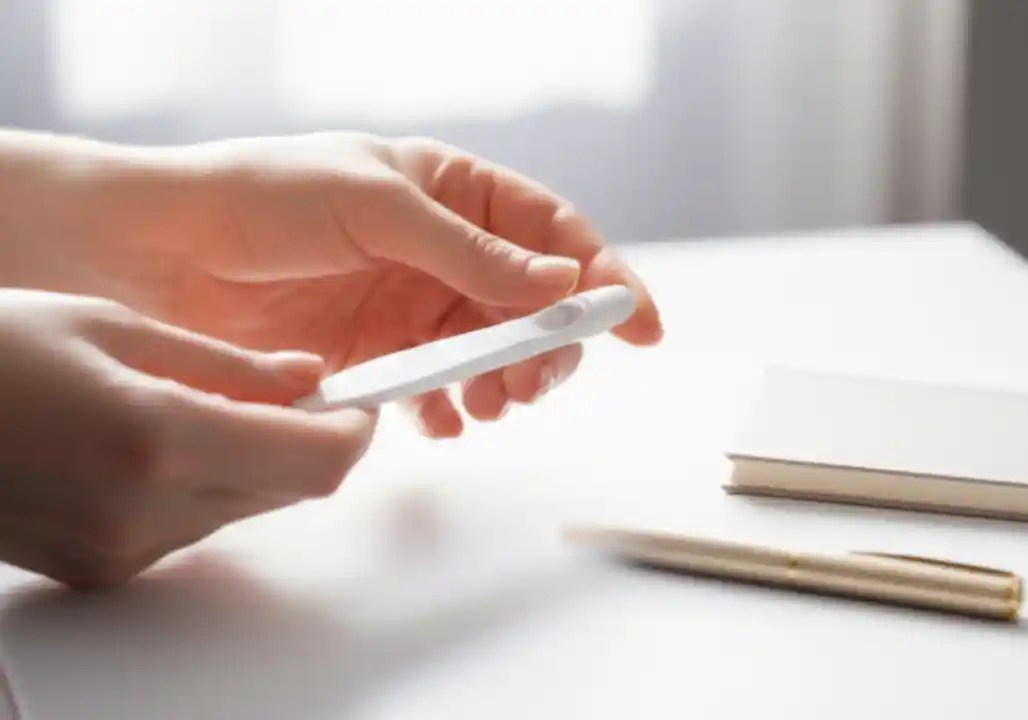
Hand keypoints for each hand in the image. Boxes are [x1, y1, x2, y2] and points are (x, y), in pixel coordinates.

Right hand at [0, 289, 374, 587]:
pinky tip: (161, 440)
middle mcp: (143, 511)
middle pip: (286, 490)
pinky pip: (192, 529)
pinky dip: (205, 485)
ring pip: (244, 511)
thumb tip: (311, 376)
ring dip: (256, 463)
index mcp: (155, 436)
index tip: (363, 403)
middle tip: (304, 394)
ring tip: (213, 405)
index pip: (313, 460)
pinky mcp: (100, 570)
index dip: (355, 432)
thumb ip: (229, 364)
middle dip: (309, 443)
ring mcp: (120, 551)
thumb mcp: (115, 326)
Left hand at [34, 132, 663, 436]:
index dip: (606, 277)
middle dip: (550, 346)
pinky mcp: (378, 356)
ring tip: (485, 404)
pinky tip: (437, 418)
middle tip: (533, 380)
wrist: (156, 255)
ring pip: (494, 352)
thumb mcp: (375, 206)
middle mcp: (441, 249)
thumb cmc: (259, 199)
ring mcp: (412, 305)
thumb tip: (561, 284)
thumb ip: (470, 253)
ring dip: (506, 383)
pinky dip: (451, 407)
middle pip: (536, 304)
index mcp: (451, 190)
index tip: (640, 324)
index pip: (552, 234)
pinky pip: (441, 387)